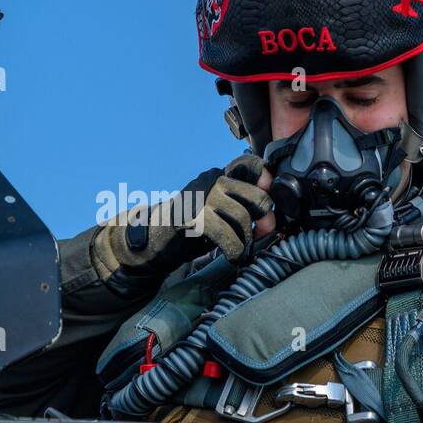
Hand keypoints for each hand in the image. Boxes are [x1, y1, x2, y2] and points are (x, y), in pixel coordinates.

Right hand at [91, 154, 274, 295]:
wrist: (152, 241)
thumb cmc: (189, 230)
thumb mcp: (218, 214)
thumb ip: (242, 211)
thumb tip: (270, 222)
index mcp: (219, 176)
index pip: (250, 164)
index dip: (265, 180)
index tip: (264, 203)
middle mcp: (212, 181)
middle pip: (256, 195)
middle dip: (263, 219)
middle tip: (258, 234)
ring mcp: (201, 198)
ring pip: (242, 218)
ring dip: (246, 241)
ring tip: (241, 251)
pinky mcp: (193, 217)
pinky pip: (226, 234)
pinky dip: (234, 250)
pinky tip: (234, 258)